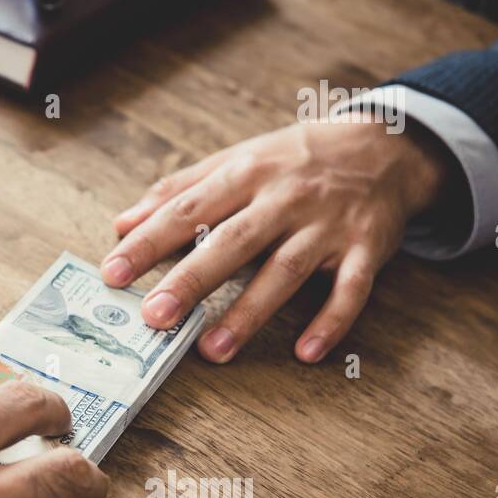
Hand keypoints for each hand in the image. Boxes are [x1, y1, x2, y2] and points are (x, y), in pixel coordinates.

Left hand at [102, 119, 451, 363]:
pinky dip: (331, 321)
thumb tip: (121, 224)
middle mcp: (284, 198)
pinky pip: (352, 289)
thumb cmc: (295, 160)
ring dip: (249, 312)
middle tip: (154, 316)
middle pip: (231, 242)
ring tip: (212, 350)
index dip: (147, 242)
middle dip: (191, 280)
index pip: (186, 209)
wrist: (385, 146)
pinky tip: (307, 352)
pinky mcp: (367, 247)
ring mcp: (327, 224)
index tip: (112, 273)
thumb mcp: (236, 160)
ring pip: (285, 270)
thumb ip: (178, 191)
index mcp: (245, 173)